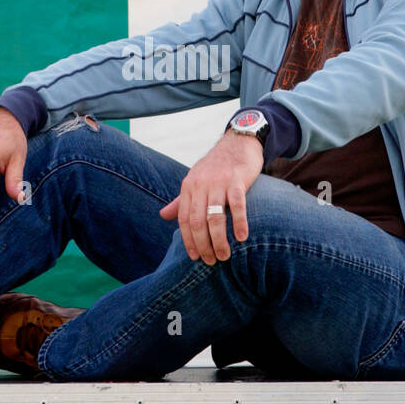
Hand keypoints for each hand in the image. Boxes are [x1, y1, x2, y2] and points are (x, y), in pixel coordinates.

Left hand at [159, 131, 263, 264]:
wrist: (238, 142)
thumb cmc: (217, 167)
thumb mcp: (195, 181)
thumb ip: (181, 201)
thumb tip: (162, 216)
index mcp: (188, 187)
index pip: (184, 219)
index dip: (188, 240)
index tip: (195, 257)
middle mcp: (200, 184)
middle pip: (198, 221)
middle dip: (203, 245)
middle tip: (211, 261)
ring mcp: (219, 182)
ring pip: (215, 217)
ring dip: (219, 240)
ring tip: (224, 256)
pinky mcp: (237, 180)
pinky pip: (237, 205)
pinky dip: (239, 223)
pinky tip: (242, 238)